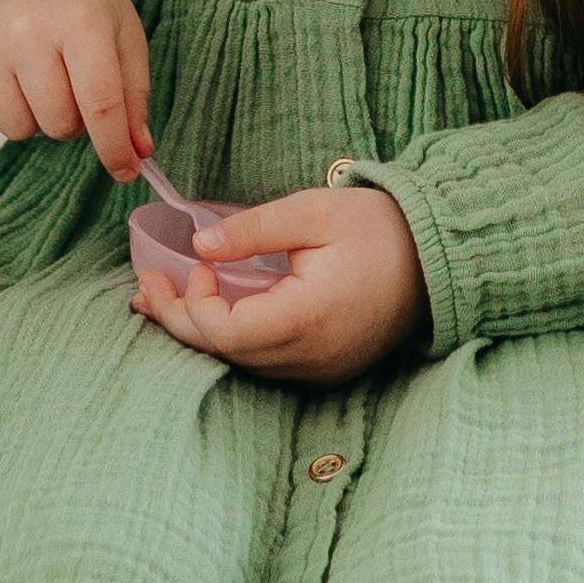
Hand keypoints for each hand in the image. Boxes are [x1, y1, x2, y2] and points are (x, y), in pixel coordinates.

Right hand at [0, 0, 154, 181]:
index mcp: (80, 19)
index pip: (101, 104)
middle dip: (72, 122)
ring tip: (37, 84)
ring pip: (15, 129)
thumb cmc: (76, 1)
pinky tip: (6, 84)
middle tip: (71, 91)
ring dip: (33, 120)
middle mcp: (25, 28)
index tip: (125, 172)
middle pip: (57, 124)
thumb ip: (133, 95)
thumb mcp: (121, 32)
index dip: (115, 148)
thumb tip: (136, 153)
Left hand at [138, 183, 426, 385]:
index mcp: (309, 318)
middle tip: (144, 289)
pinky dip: (230, 340)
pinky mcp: (325, 369)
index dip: (194, 302)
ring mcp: (320, 370)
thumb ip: (251, 228)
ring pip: (241, 364)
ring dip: (199, 332)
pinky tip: (207, 314)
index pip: (227, 332)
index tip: (194, 263)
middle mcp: (313, 357)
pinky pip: (264, 363)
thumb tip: (198, 246)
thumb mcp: (312, 213)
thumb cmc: (378, 229)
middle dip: (178, 321)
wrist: (438, 259)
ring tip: (161, 300)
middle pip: (225, 355)